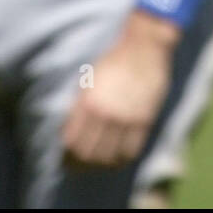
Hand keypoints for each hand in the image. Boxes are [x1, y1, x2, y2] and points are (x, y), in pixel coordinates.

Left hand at [61, 11, 177, 167]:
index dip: (68, 156)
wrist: (144, 46)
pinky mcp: (144, 119)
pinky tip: (119, 159)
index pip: (73, 142)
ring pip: (110, 156)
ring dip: (103, 165)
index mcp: (89, 102)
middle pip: (90, 154)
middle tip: (82, 166)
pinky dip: (123, 159)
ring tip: (100, 165)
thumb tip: (70, 132)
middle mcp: (106, 113)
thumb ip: (81, 106)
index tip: (67, 159)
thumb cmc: (114, 60)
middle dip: (82, 164)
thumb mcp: (90, 80)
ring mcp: (127, 118)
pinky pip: (132, 150)